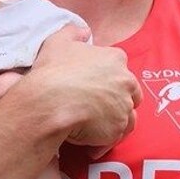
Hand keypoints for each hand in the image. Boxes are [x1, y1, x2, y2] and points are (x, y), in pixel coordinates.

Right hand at [27, 25, 139, 146]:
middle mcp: (126, 81)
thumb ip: (73, 32)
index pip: (121, 70)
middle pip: (131, 94)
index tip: (93, 88)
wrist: (49, 101)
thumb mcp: (58, 41)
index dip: (107, 80)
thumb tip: (83, 31)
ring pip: (126, 118)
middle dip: (116, 102)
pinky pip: (115, 139)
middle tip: (95, 110)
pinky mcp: (118, 129)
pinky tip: (90, 147)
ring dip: (112, 124)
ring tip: (93, 132)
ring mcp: (124, 106)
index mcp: (115, 58)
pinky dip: (104, 143)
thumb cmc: (53, 70)